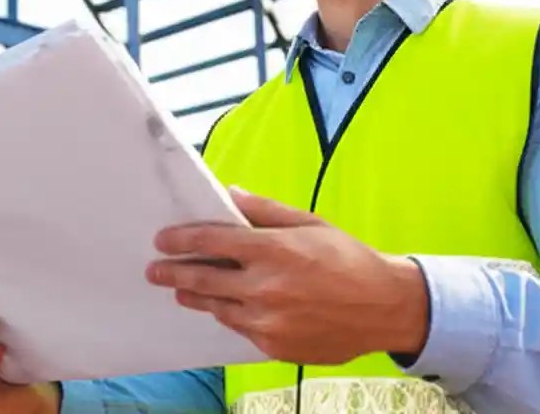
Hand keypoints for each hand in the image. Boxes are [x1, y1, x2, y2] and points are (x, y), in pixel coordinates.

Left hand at [146, 186, 428, 364]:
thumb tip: (230, 194)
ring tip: (182, 289)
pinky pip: (239, 327)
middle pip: (202, 279)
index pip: (211, 241)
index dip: (181, 239)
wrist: (384, 308)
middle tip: (154, 269)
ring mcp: (267, 322)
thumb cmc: (348, 259)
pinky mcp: (273, 346)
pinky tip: (226, 305)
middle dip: (172, 272)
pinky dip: (231, 314)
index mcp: (273, 250)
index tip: (162, 240)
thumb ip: (265, 210)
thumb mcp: (309, 223)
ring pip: (216, 307)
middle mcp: (265, 288)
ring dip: (196, 296)